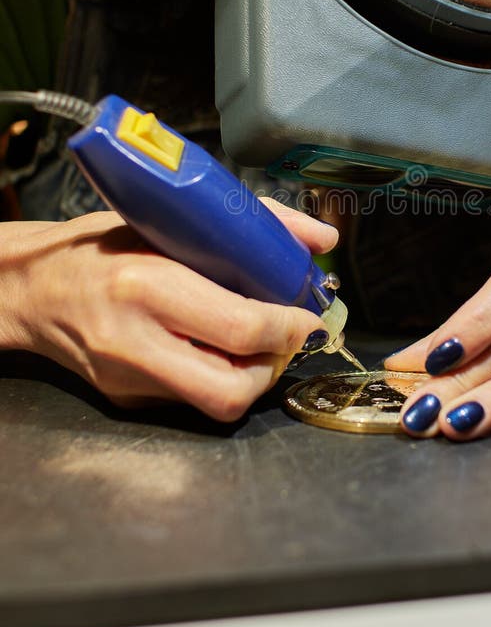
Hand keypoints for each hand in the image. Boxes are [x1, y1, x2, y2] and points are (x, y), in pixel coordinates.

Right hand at [0, 203, 338, 420]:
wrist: (32, 287)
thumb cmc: (102, 244)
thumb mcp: (171, 221)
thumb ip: (252, 224)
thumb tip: (322, 239)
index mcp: (147, 284)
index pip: (242, 327)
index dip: (291, 328)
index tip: (309, 315)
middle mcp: (134, 341)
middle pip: (233, 387)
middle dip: (276, 365)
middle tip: (286, 337)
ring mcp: (127, 380)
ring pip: (217, 405)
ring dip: (253, 377)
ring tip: (258, 342)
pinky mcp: (126, 400)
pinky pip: (194, 400)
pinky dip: (222, 376)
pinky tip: (222, 349)